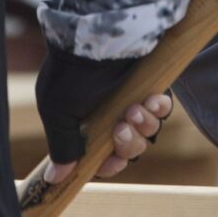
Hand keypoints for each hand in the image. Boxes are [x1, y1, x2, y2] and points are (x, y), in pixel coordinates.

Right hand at [35, 45, 150, 182]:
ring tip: (133, 109)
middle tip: (120, 129)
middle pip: (130, 150)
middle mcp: (112, 114)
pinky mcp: (152, 87)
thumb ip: (61, 147)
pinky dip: (158, 109)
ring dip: (142, 127)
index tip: (110, 163)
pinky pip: (163, 110)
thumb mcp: (57, 112)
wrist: (94, 39)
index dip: (110, 165)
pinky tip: (150, 99)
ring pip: (148, 133)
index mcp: (87, 124)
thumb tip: (54, 178)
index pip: (104, 157)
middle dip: (127, 146)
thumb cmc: (71, 73)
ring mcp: (133, 100)